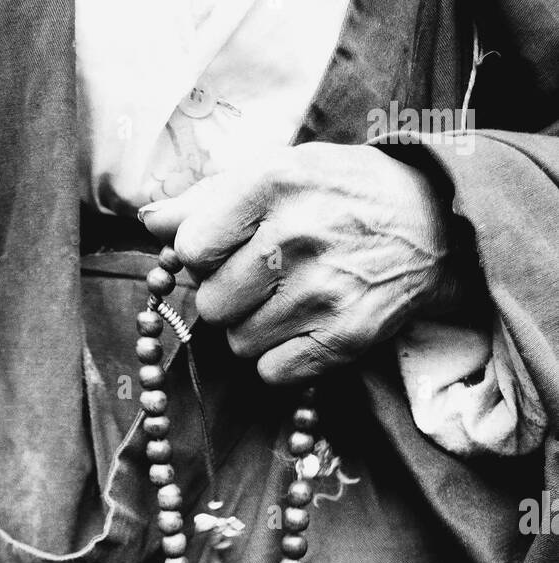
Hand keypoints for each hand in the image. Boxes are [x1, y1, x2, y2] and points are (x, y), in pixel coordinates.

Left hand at [141, 142, 455, 383]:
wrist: (431, 223)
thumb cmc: (339, 194)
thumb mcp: (279, 170)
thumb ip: (207, 197)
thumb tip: (149, 220)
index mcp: (273, 184)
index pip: (191, 248)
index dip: (201, 256)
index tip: (226, 248)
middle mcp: (298, 236)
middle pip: (211, 303)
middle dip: (227, 296)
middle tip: (261, 279)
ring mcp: (323, 291)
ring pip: (239, 343)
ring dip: (255, 329)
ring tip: (288, 300)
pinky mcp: (345, 337)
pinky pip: (272, 372)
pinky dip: (280, 359)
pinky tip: (305, 328)